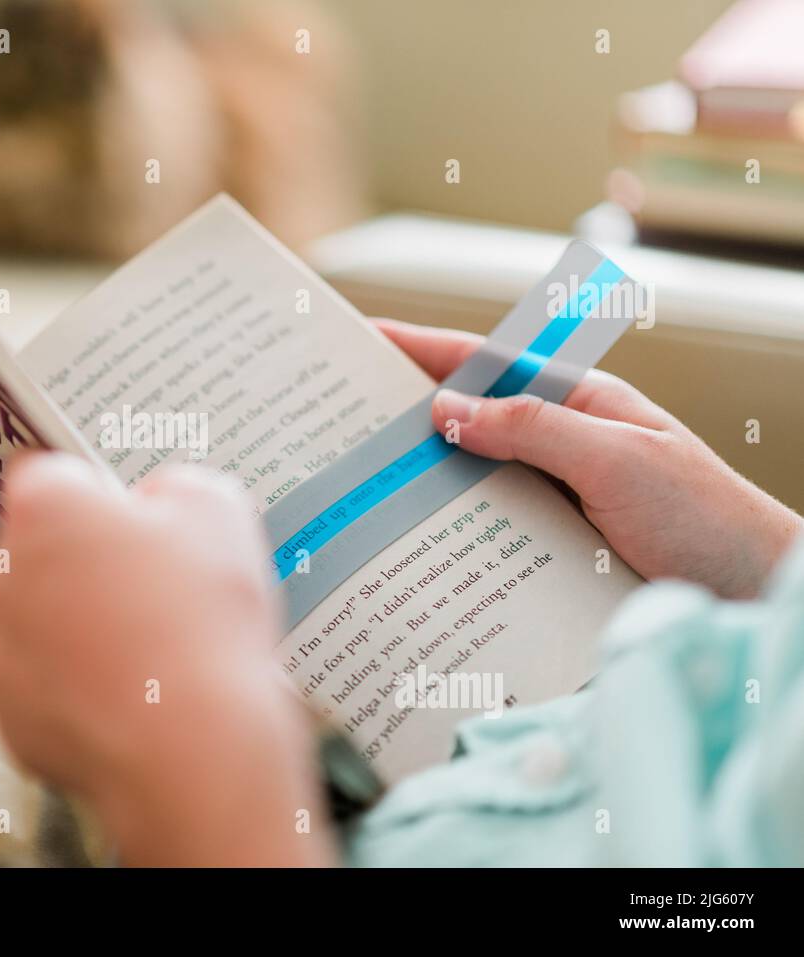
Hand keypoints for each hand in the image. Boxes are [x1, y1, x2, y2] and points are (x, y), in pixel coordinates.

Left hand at [0, 453, 333, 865]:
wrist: (191, 745)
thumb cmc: (202, 615)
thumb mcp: (215, 508)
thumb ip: (174, 487)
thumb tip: (156, 504)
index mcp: (42, 509)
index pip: (50, 474)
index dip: (98, 493)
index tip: (136, 519)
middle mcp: (2, 575)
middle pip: (42, 552)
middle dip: (88, 562)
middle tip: (155, 588)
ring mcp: (0, 652)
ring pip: (42, 622)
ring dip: (82, 628)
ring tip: (153, 651)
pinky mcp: (10, 718)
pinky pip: (47, 689)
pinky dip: (81, 692)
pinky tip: (134, 699)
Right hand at [377, 318, 803, 598]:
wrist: (753, 591)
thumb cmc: (705, 518)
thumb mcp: (617, 460)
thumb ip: (535, 429)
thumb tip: (447, 410)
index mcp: (580, 403)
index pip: (487, 363)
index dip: (422, 348)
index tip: (364, 337)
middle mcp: (563, 444)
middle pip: (471, 418)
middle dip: (407, 413)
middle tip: (342, 420)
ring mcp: (558, 494)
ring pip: (475, 476)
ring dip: (425, 479)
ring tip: (363, 486)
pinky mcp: (555, 544)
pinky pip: (491, 526)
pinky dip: (452, 529)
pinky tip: (420, 544)